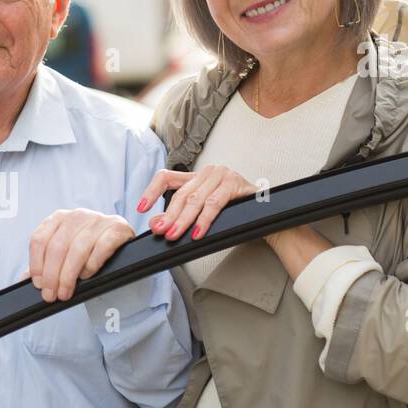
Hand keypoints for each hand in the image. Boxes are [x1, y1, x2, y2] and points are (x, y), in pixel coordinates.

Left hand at [25, 209, 134, 302]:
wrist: (119, 237)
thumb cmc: (88, 246)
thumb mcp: (64, 251)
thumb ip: (44, 263)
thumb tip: (24, 280)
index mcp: (59, 218)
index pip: (39, 239)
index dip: (36, 264)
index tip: (38, 284)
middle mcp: (77, 215)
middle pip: (56, 247)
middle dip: (51, 276)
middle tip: (51, 294)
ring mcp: (98, 220)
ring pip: (77, 249)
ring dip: (68, 276)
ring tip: (65, 292)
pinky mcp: (117, 228)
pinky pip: (101, 248)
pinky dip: (91, 265)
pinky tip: (86, 275)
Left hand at [137, 165, 258, 240]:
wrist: (266, 214)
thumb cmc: (235, 212)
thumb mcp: (202, 214)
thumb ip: (179, 216)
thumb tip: (155, 223)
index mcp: (197, 177)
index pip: (166, 178)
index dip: (151, 191)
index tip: (141, 208)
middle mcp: (208, 172)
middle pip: (181, 194)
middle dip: (169, 216)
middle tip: (160, 231)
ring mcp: (222, 175)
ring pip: (196, 200)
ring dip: (183, 220)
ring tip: (174, 235)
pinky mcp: (235, 183)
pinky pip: (214, 204)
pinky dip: (204, 220)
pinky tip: (197, 232)